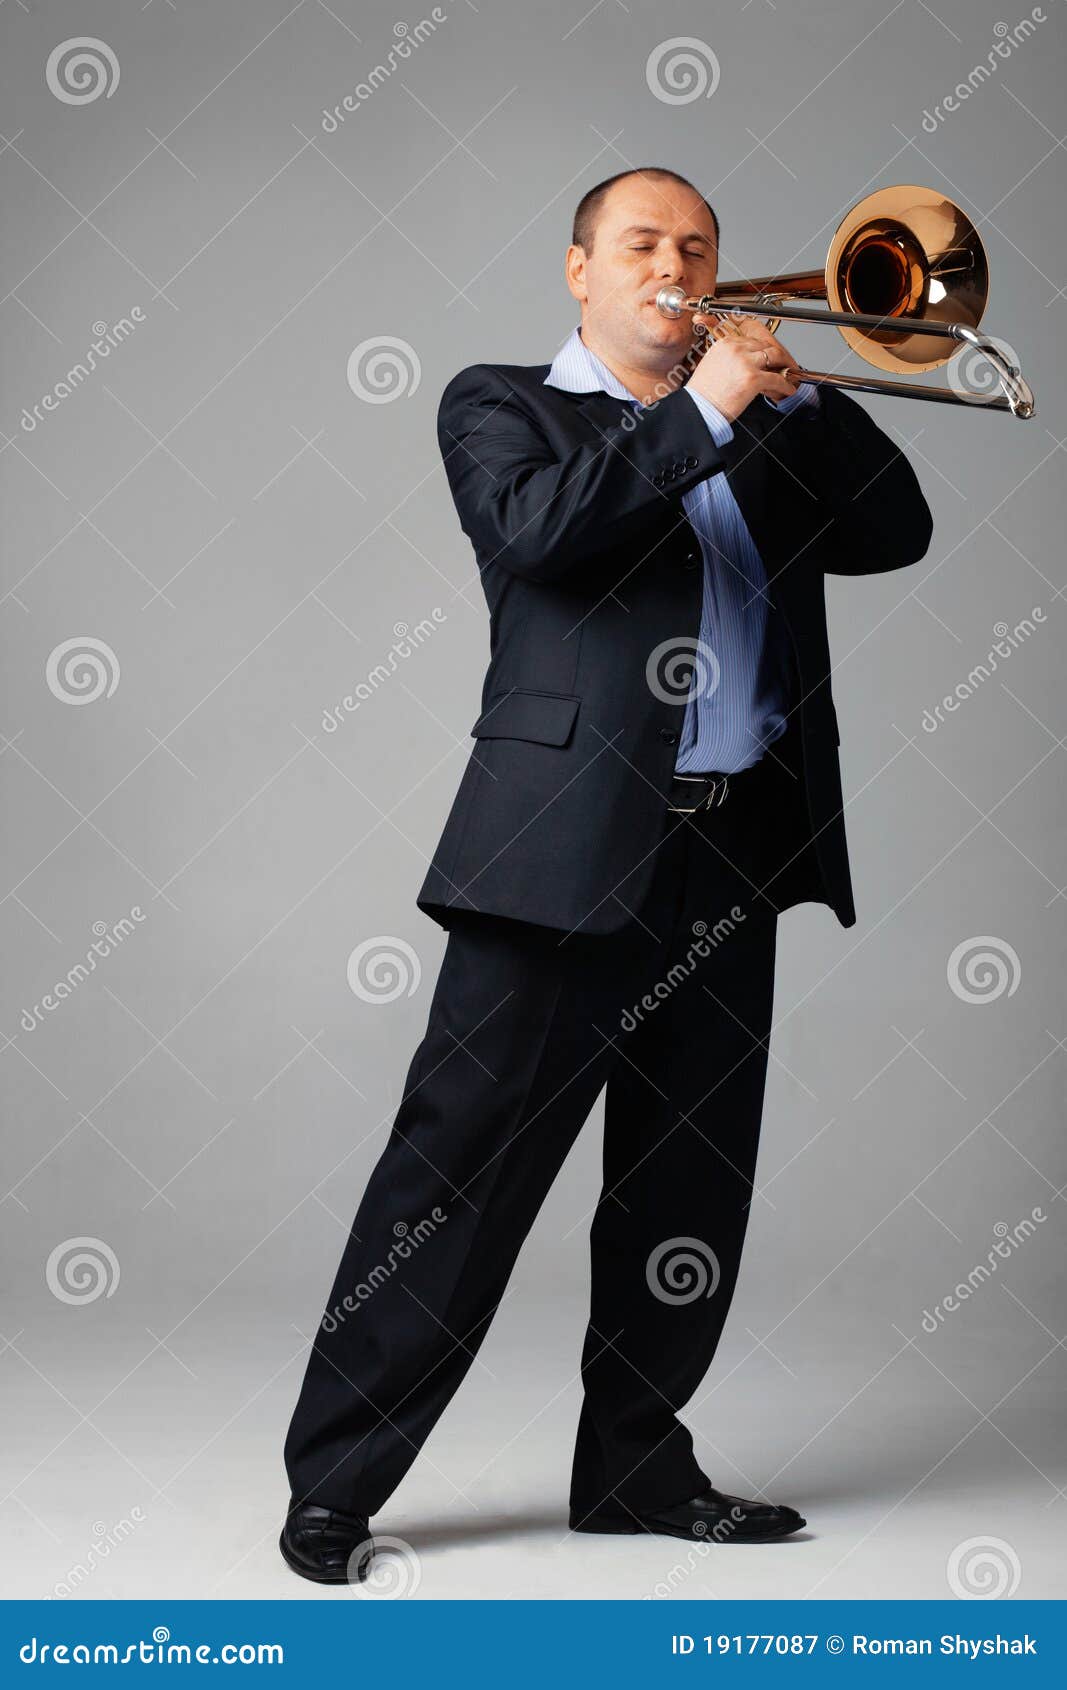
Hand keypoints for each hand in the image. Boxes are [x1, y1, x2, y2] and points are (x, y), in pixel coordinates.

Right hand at [686, 313, 800, 421]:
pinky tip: (788, 389)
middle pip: (765, 346)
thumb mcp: (711, 365)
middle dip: (775, 356)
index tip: (766, 358)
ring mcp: (746, 363)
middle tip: (781, 365)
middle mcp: (736, 349)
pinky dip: (785, 384)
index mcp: (725, 344)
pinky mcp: (754, 378)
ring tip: (788, 374)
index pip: (751, 340)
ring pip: (774, 356)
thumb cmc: (702, 394)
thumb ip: (728, 359)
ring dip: (784, 365)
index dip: (761, 350)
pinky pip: (777, 378)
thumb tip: (742, 363)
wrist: (699, 409)